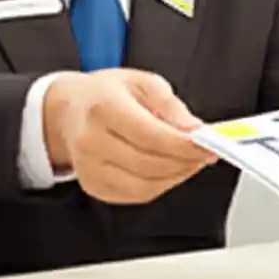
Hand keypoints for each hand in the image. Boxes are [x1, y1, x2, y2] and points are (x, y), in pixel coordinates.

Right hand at [43, 69, 217, 203]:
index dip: (184, 145)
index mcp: (103, 108)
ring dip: (176, 176)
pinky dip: (160, 185)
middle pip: (149, 164)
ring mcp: (89, 168)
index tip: (209, 145)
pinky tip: (169, 169)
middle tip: (206, 153)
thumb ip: (172, 106)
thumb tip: (195, 131)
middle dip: (185, 162)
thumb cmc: (107, 94)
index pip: (151, 135)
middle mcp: (90, 141)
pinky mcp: (93, 186)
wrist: (69, 111)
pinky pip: (136, 195)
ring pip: (145, 186)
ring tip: (190, 160)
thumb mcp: (143, 82)